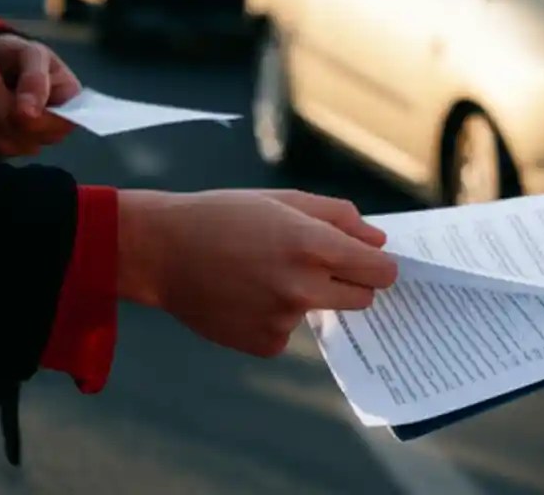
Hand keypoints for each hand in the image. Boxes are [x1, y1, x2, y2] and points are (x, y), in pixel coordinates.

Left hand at [0, 34, 81, 156]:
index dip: (29, 114)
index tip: (5, 86)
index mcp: (71, 108)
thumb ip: (35, 80)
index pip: (54, 125)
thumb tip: (29, 113)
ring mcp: (27, 142)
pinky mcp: (2, 144)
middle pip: (23, 132)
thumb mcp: (33, 54)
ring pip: (0, 137)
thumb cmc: (22, 54)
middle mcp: (53, 132)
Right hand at [117, 189, 397, 356]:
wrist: (162, 250)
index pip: (381, 271)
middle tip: (316, 266)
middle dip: (351, 283)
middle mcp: (303, 287)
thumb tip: (378, 241)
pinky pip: (288, 332)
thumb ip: (338, 217)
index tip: (370, 263)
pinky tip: (244, 296)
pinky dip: (274, 318)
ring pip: (321, 313)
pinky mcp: (265, 343)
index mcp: (313, 246)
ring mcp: (283, 320)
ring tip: (261, 274)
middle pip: (363, 299)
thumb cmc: (223, 216)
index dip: (379, 266)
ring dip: (305, 298)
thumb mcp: (283, 200)